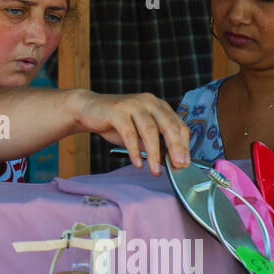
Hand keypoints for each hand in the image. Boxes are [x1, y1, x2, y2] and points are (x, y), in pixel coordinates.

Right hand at [70, 91, 190, 175]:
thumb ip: (155, 144)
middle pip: (168, 126)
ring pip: (150, 130)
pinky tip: (137, 162)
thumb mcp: (140, 134)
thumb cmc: (116, 122)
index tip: (184, 163)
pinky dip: (134, 150)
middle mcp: (149, 102)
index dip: (184, 145)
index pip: (179, 125)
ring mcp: (133, 105)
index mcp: (159, 106)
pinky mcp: (117, 111)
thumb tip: (171, 162)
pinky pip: (129, 133)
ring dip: (154, 153)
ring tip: (155, 171)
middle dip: (176, 147)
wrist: (88, 109)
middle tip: (179, 165)